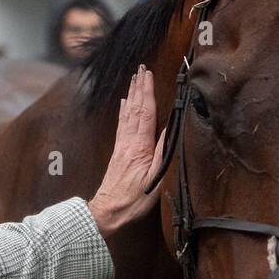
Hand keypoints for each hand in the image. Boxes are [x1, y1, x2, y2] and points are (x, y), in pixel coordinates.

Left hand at [87, 67, 165, 239]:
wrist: (109, 210)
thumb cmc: (134, 199)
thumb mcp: (154, 179)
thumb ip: (161, 153)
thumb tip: (169, 130)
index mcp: (140, 147)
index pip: (145, 113)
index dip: (147, 93)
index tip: (148, 75)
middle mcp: (129, 142)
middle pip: (135, 109)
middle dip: (139, 87)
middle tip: (141, 68)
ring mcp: (122, 145)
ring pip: (127, 114)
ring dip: (131, 95)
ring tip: (134, 79)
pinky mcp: (119, 151)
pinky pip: (121, 125)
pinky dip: (124, 110)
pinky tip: (124, 103)